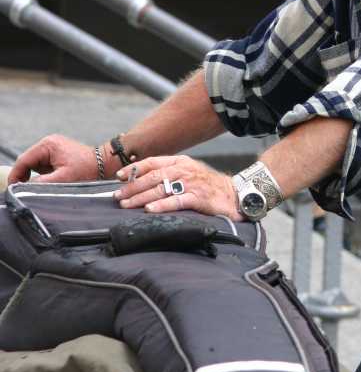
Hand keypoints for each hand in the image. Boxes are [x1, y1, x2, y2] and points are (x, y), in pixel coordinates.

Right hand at [9, 135, 97, 183]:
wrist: (104, 164)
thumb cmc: (88, 169)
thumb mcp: (64, 178)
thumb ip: (42, 183)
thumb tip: (26, 187)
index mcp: (48, 145)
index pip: (24, 160)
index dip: (16, 175)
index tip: (13, 188)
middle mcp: (48, 144)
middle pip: (27, 162)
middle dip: (24, 176)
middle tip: (23, 191)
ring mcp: (52, 149)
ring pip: (34, 165)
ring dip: (34, 177)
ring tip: (37, 188)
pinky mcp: (57, 155)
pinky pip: (43, 167)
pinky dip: (42, 176)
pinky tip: (46, 183)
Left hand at [113, 155, 241, 219]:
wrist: (232, 195)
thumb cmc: (207, 185)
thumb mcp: (188, 172)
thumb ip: (169, 173)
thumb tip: (143, 180)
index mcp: (180, 162)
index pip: (152, 162)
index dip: (134, 169)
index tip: (119, 176)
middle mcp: (183, 170)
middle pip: (152, 177)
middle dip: (132, 186)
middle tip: (117, 195)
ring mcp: (190, 183)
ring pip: (160, 189)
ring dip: (140, 197)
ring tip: (126, 204)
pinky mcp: (197, 198)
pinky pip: (176, 201)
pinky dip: (162, 205)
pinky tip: (150, 209)